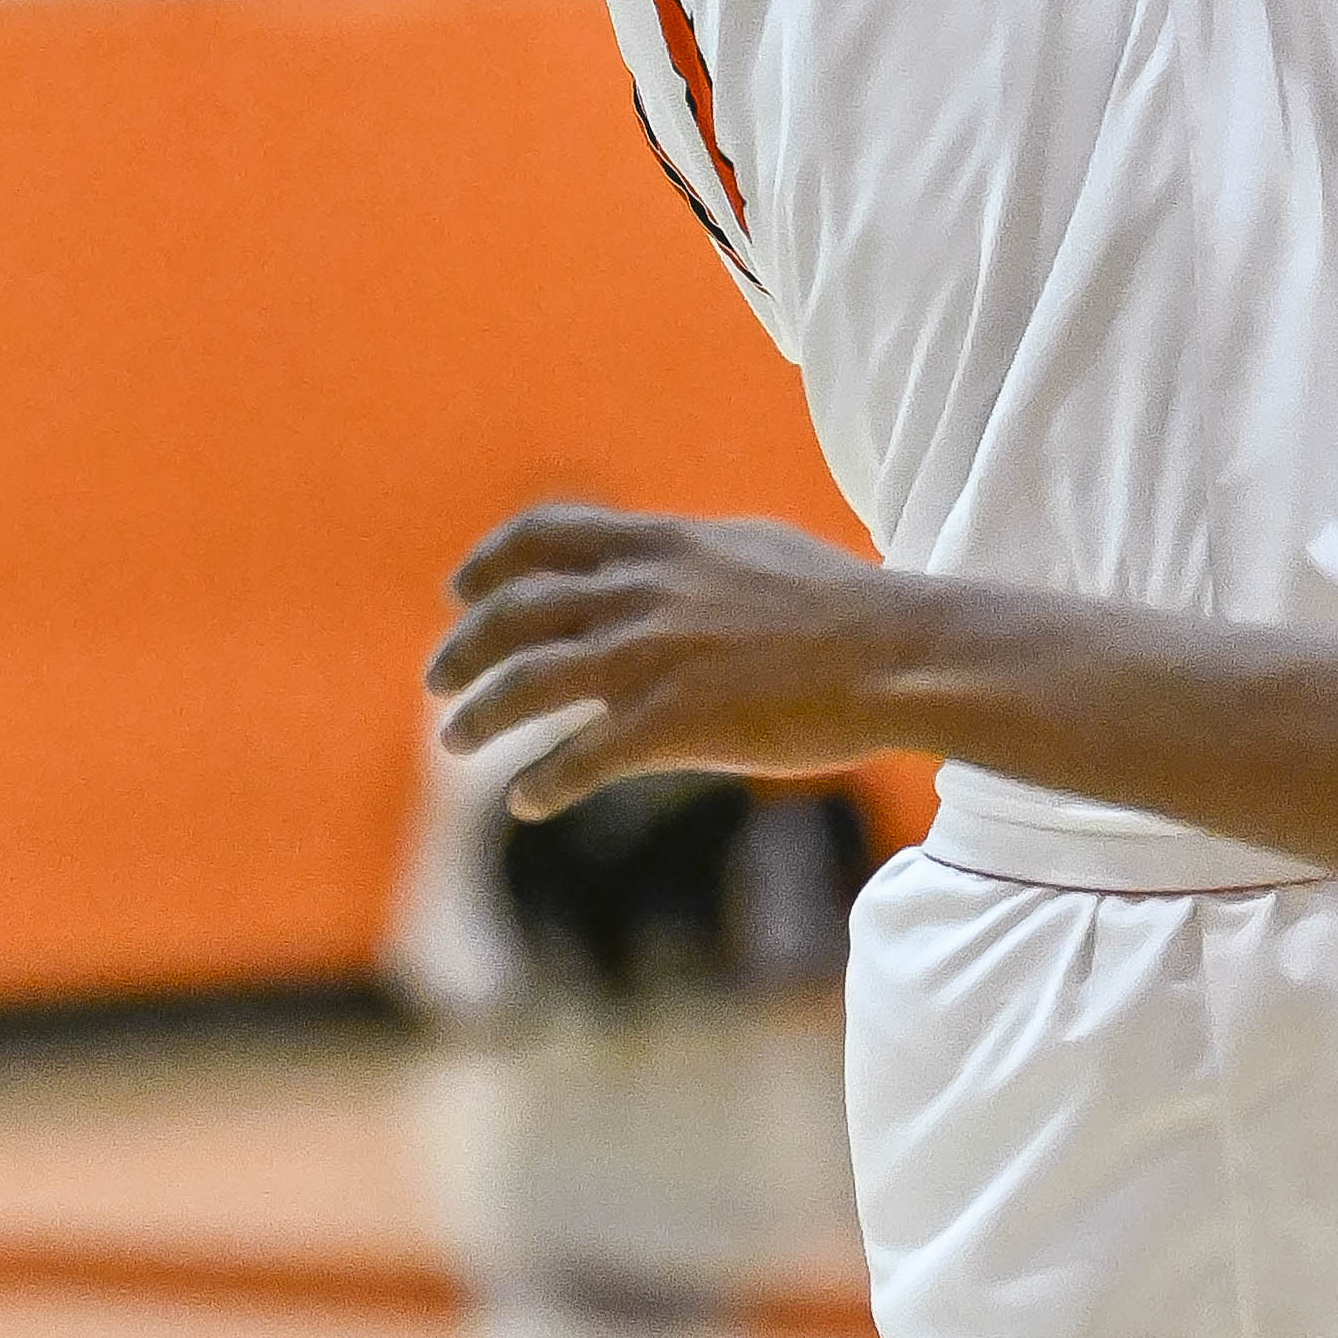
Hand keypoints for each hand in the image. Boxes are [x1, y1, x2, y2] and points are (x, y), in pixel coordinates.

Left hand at [428, 508, 905, 818]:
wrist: (898, 656)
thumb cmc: (847, 608)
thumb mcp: (757, 550)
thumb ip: (694, 556)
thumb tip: (668, 557)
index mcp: (662, 546)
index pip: (544, 537)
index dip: (490, 564)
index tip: (460, 591)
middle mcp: (641, 595)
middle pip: (516, 614)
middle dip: (464, 647)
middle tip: (439, 680)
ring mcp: (651, 660)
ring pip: (528, 683)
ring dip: (480, 715)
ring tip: (455, 740)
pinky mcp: (671, 725)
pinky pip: (579, 759)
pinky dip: (542, 782)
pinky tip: (526, 800)